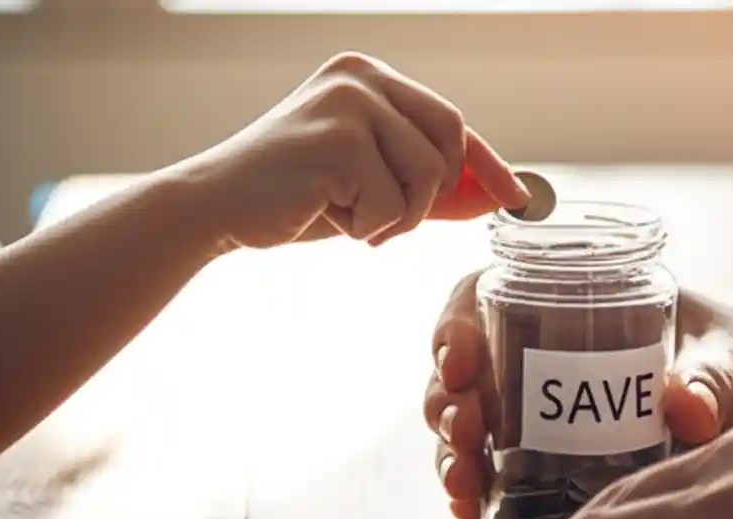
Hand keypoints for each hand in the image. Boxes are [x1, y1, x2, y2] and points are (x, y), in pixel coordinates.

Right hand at [176, 52, 530, 249]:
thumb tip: (494, 195)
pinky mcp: (338, 141)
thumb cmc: (293, 196)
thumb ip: (429, 186)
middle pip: (449, 142)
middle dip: (430, 196)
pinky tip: (324, 214)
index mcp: (369, 76)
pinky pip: (393, 203)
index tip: (517, 196)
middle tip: (385, 220)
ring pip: (427, 177)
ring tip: (348, 215)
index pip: (450, 121)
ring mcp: (349, 104)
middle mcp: (361, 77)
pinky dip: (367, 227)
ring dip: (395, 217)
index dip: (487, 164)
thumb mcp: (373, 186)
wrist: (216, 207)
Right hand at [423, 276, 732, 518]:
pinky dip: (477, 485)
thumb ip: (711, 380)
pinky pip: (497, 465)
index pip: (489, 295)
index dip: (455, 324)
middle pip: (467, 366)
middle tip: (462, 434)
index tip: (459, 360)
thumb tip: (687, 410)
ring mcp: (549, 406)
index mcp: (581, 299)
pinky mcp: (557, 456)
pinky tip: (473, 510)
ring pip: (472, 418)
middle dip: (448, 400)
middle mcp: (551, 350)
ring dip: (452, 449)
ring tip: (462, 485)